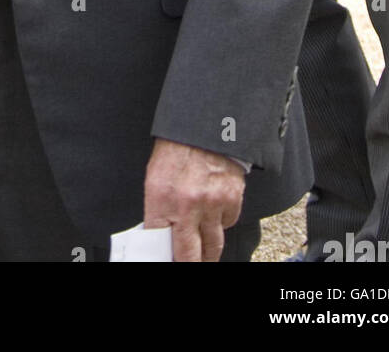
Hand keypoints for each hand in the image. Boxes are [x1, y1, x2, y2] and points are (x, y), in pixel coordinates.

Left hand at [143, 138, 245, 261]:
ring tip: (204, 254)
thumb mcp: (156, 178)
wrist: (204, 124)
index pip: (159, 244)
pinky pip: (227, 224)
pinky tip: (215, 212)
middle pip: (190, 256)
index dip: (163, 257)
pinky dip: (221, 223)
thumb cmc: (178, 148)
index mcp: (162, 198)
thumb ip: (159, 210)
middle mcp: (187, 205)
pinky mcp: (232, 200)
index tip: (167, 259)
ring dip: (208, 253)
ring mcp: (212, 205)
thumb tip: (160, 237)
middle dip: (189, 264)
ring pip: (213, 246)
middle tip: (188, 263)